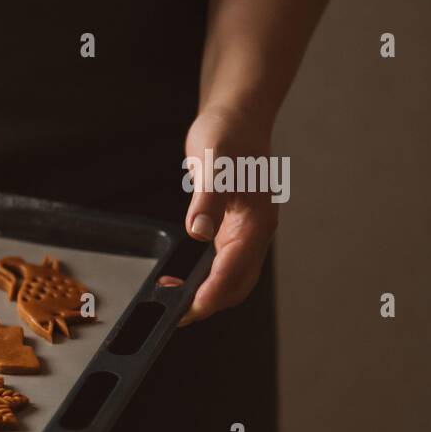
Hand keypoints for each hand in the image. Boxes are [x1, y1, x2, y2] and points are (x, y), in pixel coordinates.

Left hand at [167, 105, 279, 325]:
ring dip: (207, 295)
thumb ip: (207, 200)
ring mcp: (245, 231)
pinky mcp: (233, 227)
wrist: (235, 116)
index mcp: (257, 222)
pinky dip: (206, 279)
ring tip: (173, 302)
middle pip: (237, 284)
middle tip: (175, 315)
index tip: (189, 310)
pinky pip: (223, 264)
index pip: (234, 271)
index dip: (211, 294)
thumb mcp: (213, 165)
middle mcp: (254, 231)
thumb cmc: (228, 135)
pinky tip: (182, 281)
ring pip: (231, 277)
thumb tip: (199, 231)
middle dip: (209, 303)